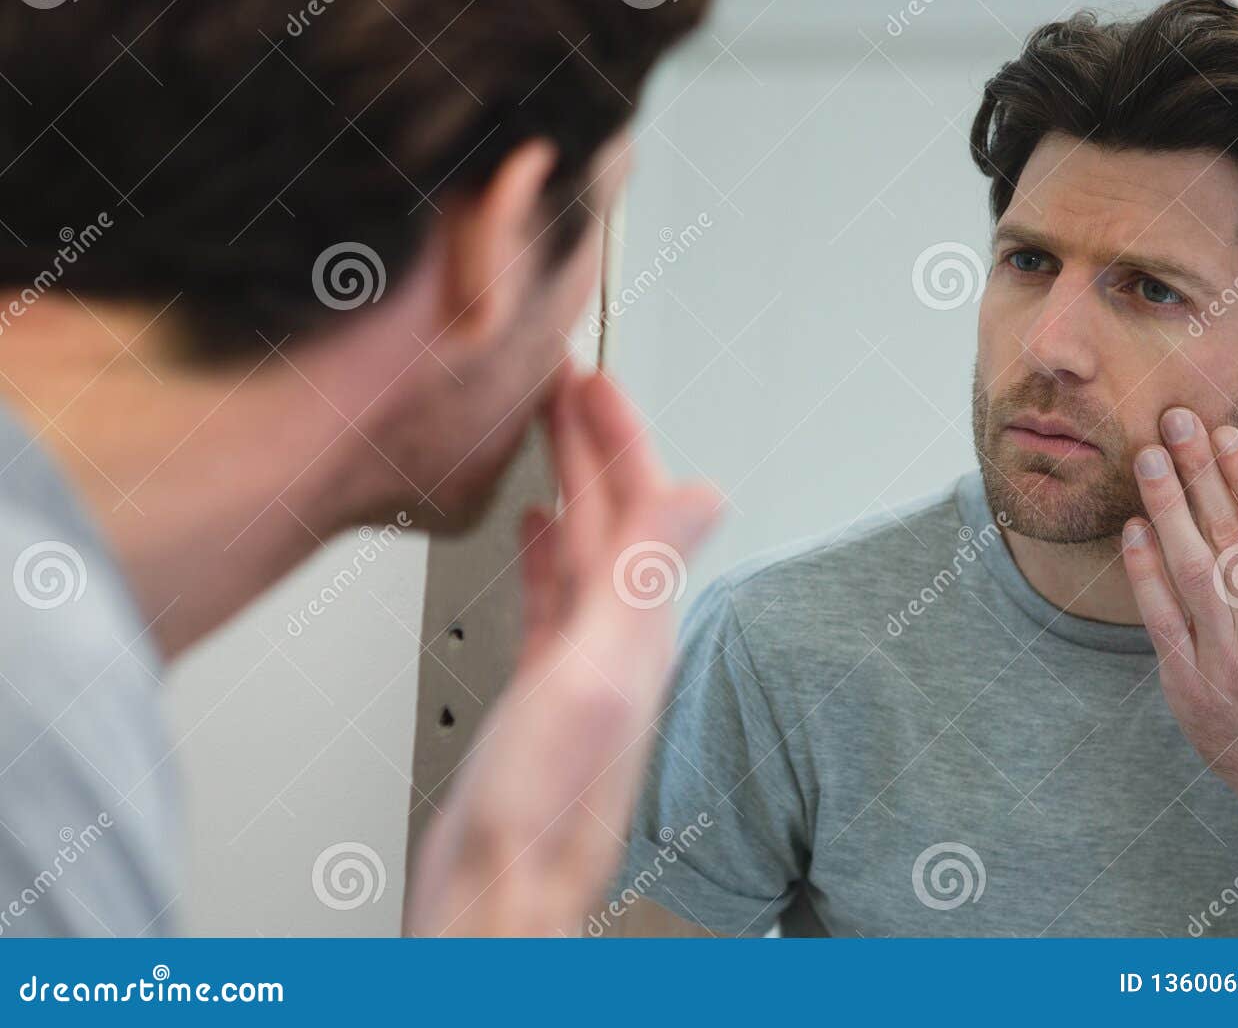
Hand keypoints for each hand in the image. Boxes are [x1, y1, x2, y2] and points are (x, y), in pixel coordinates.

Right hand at [405, 369, 719, 935]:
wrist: (496, 894)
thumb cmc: (540, 807)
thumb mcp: (595, 674)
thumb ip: (643, 582)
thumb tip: (705, 492)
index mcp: (636, 629)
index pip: (642, 504)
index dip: (620, 434)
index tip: (593, 377)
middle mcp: (619, 641)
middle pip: (613, 517)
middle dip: (594, 442)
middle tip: (567, 380)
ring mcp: (582, 664)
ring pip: (583, 548)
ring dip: (570, 486)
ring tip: (550, 432)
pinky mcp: (545, 690)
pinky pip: (554, 597)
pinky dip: (546, 553)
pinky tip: (534, 532)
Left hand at [1119, 407, 1237, 826]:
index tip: (1227, 435)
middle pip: (1228, 538)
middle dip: (1200, 473)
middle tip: (1174, 421)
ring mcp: (1224, 660)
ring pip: (1189, 569)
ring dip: (1165, 509)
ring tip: (1147, 458)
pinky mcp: (1186, 682)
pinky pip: (1158, 616)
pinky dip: (1144, 571)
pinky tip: (1133, 528)